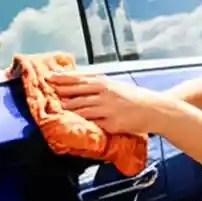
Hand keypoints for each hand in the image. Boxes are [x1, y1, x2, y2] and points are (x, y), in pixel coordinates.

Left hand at [48, 72, 170, 134]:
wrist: (153, 109)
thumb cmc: (132, 97)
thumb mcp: (115, 85)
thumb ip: (97, 84)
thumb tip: (76, 81)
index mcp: (106, 83)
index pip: (80, 78)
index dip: (64, 78)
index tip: (50, 77)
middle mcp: (106, 93)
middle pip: (79, 92)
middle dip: (62, 92)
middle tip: (48, 91)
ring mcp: (109, 108)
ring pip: (84, 108)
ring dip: (69, 109)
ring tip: (58, 109)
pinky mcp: (113, 123)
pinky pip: (95, 123)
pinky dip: (84, 123)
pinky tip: (75, 123)